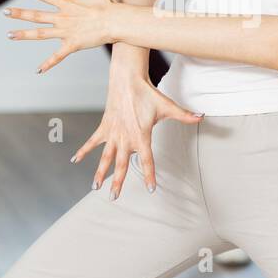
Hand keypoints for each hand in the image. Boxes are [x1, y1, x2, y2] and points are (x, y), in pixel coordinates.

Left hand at [5, 0, 121, 71]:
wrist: (118, 22)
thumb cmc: (109, 3)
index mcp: (67, 3)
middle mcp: (63, 18)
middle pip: (37, 15)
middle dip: (20, 14)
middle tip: (6, 12)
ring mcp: (66, 32)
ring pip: (41, 34)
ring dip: (24, 34)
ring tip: (9, 35)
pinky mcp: (73, 45)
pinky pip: (57, 56)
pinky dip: (48, 64)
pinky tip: (38, 70)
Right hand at [71, 52, 202, 198]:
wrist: (127, 79)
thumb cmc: (148, 93)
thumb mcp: (168, 106)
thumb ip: (184, 115)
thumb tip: (202, 117)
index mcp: (141, 136)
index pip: (147, 160)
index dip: (149, 175)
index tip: (150, 189)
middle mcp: (125, 138)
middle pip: (121, 164)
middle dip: (117, 182)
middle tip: (114, 197)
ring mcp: (113, 133)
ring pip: (105, 157)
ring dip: (99, 172)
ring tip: (95, 187)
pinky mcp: (104, 126)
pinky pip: (92, 141)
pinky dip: (84, 150)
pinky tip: (75, 159)